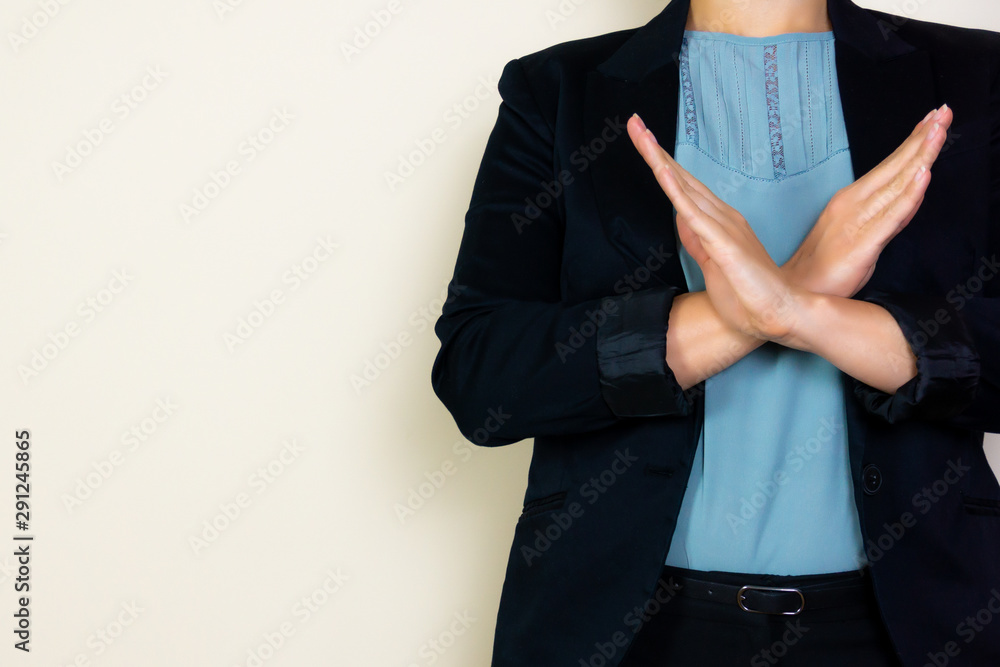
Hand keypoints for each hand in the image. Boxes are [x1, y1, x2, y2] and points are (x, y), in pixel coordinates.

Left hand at [627, 113, 807, 342]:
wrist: (778, 316)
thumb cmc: (748, 295)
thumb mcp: (712, 263)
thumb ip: (697, 239)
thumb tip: (681, 218)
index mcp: (720, 221)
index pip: (684, 186)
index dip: (662, 163)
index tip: (643, 141)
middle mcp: (722, 216)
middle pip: (680, 177)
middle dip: (655, 150)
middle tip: (634, 123)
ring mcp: (722, 226)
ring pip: (683, 186)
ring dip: (660, 159)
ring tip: (641, 133)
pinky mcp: (722, 242)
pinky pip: (693, 212)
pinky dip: (676, 189)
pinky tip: (662, 170)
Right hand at [782, 104, 953, 297]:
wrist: (795, 295)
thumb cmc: (822, 269)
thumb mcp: (859, 237)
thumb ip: (887, 217)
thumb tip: (912, 199)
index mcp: (848, 201)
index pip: (887, 167)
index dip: (911, 142)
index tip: (932, 119)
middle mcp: (851, 205)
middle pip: (894, 168)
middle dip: (921, 139)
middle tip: (942, 112)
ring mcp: (856, 222)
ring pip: (895, 185)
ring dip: (919, 157)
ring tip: (938, 131)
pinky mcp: (862, 244)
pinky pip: (891, 217)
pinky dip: (908, 195)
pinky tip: (922, 175)